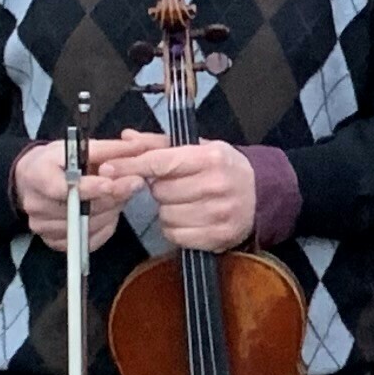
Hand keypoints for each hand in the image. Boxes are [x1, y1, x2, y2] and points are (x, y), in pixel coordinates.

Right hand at [13, 136, 137, 252]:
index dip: (88, 188)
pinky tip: (109, 212)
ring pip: (88, 225)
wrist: (32, 181)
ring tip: (120, 195)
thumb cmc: (56, 161)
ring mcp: (42, 226)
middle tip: (135, 183)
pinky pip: (88, 240)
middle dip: (111, 196)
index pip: (60, 187)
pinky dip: (104, 226)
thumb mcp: (76, 147)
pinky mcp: (54, 242)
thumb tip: (138, 147)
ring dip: (111, 210)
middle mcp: (35, 204)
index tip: (110, 184)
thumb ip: (107, 149)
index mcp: (36, 175)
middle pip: (79, 208)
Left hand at [126, 137, 262, 252]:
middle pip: (160, 192)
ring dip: (168, 210)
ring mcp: (218, 213)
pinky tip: (189, 218)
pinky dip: (176, 229)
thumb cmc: (225, 168)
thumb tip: (127, 138)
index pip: (160, 162)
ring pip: (166, 215)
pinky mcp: (218, 236)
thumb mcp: (199, 147)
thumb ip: (160, 144)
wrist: (264, 194)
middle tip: (175, 186)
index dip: (131, 166)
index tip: (109, 169)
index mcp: (210, 158)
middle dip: (160, 189)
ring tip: (185, 202)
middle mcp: (216, 185)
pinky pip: (176, 235)